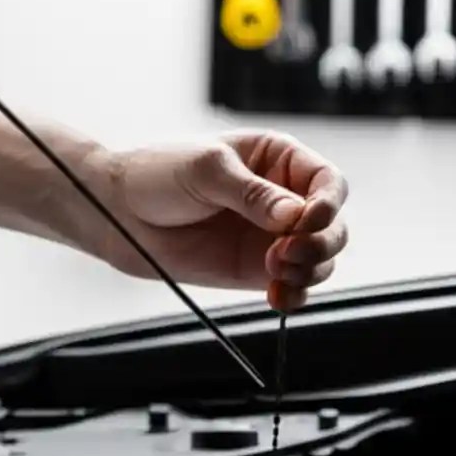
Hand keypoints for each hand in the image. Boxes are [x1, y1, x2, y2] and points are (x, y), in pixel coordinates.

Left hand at [84, 131, 349, 311]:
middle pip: (334, 225)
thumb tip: (293, 216)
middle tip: (284, 254)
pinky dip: (296, 295)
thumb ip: (252, 193)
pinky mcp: (260, 270)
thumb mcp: (206, 171)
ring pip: (322, 259)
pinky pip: (296, 286)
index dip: (328, 204)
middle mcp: (286, 198)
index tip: (307, 222)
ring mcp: (275, 237)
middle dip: (320, 243)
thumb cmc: (161, 174)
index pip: (327, 182)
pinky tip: (276, 296)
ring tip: (275, 274)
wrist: (121, 214)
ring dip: (309, 271)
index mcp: (279, 159)